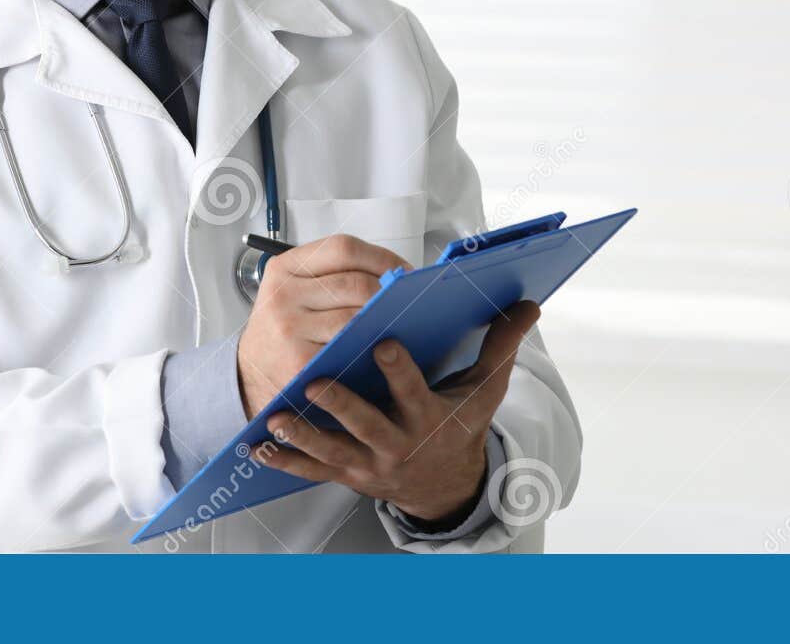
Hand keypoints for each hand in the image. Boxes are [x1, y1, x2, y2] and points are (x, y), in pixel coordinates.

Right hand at [236, 233, 409, 419]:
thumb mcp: (293, 290)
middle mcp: (283, 294)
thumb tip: (396, 275)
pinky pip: (347, 349)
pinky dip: (370, 347)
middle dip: (389, 293)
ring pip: (354, 317)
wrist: (248, 374)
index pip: (343, 248)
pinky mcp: (300, 362)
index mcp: (285, 267)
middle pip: (354, 283)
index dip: (382, 257)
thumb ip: (332, 276)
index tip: (404, 271)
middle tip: (409, 301)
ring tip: (400, 322)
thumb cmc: (282, 328)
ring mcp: (290, 329)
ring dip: (384, 320)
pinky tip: (381, 347)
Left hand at [254, 299, 540, 524]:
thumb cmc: (460, 424)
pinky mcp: (349, 475)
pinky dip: (286, 460)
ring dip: (304, 436)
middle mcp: (398, 443)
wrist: (446, 484)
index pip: (413, 391)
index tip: (383, 344)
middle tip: (316, 382)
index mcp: (428, 416)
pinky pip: (314, 471)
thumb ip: (501, 344)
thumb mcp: (484, 390)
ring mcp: (370, 462)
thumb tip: (529, 304)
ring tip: (278, 416)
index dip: (399, 370)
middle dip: (341, 406)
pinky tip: (260, 447)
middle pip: (366, 424)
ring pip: (333, 450)